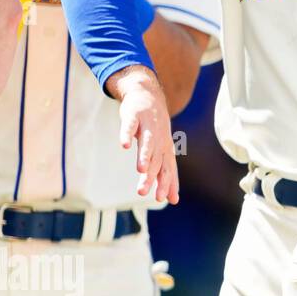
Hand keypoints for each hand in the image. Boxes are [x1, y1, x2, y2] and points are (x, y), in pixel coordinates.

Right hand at [106, 65, 178, 203]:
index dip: (166, 183)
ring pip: (148, 143)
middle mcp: (159, 138)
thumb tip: (172, 200)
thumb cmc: (154, 128)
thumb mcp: (161, 151)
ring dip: (144, 156)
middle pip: (157, 160)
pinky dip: (127, 134)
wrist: (147, 95)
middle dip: (152, 176)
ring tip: (141, 170)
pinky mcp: (134, 115)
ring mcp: (147, 125)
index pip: (168, 168)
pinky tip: (124, 145)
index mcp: (165, 149)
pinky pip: (130, 125)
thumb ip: (165, 174)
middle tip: (143, 193)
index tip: (163, 199)